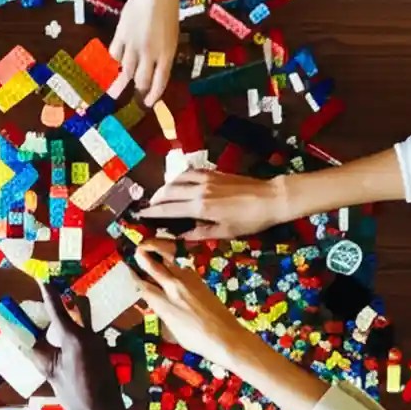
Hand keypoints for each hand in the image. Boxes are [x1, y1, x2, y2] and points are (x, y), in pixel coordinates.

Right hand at [25, 284, 131, 409]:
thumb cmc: (76, 395)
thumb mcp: (52, 374)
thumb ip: (40, 353)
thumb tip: (28, 340)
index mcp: (75, 338)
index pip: (58, 310)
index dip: (49, 294)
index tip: (43, 279)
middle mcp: (90, 335)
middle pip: (78, 309)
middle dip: (65, 306)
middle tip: (49, 313)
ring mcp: (99, 343)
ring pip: (82, 324)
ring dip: (68, 327)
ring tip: (53, 343)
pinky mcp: (103, 353)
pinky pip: (87, 338)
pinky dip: (74, 341)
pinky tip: (66, 358)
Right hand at [108, 0, 178, 106]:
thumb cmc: (168, 13)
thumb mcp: (171, 38)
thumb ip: (162, 55)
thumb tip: (152, 71)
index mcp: (167, 54)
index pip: (159, 83)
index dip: (153, 96)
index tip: (148, 103)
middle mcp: (150, 54)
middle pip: (142, 80)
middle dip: (139, 89)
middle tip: (136, 93)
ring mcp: (134, 45)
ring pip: (126, 71)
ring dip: (123, 79)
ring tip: (118, 87)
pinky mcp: (121, 35)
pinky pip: (114, 54)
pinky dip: (115, 60)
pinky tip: (115, 61)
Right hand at [131, 240, 237, 359]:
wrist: (226, 337)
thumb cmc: (198, 340)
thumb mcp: (173, 331)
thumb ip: (163, 312)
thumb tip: (156, 302)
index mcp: (165, 304)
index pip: (143, 285)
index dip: (133, 276)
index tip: (126, 268)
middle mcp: (175, 289)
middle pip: (154, 266)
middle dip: (143, 255)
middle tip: (137, 248)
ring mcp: (189, 282)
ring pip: (170, 262)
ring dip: (160, 251)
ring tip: (151, 246)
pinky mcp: (200, 281)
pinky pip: (181, 267)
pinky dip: (173, 262)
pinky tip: (171, 263)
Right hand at [137, 170, 289, 239]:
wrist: (270, 198)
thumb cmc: (249, 220)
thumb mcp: (224, 232)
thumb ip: (199, 234)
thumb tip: (178, 237)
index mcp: (200, 208)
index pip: (168, 210)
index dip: (151, 213)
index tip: (140, 215)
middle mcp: (198, 190)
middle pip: (167, 192)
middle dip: (154, 200)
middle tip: (148, 207)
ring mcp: (206, 179)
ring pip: (176, 180)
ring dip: (164, 188)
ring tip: (160, 196)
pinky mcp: (213, 173)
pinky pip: (189, 172)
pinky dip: (178, 178)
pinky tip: (178, 183)